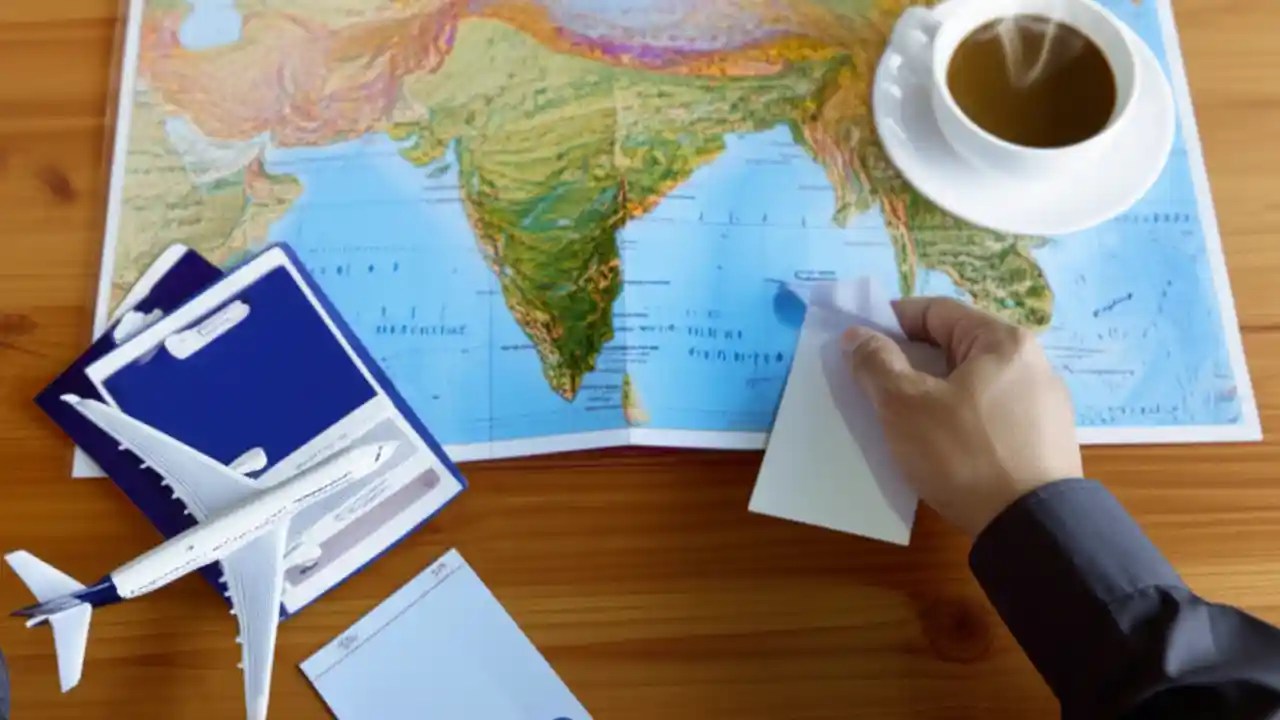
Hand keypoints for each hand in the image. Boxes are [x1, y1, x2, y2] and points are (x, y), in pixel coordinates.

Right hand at [843, 297, 1081, 536]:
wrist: (1031, 528)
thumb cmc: (964, 454)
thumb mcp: (906, 406)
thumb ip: (876, 363)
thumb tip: (858, 336)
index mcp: (1002, 341)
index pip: (936, 311)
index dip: (891, 321)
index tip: (860, 343)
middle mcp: (1031, 362)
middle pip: (955, 347)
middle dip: (910, 362)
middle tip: (875, 386)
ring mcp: (1042, 403)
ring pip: (972, 383)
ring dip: (933, 393)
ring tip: (904, 420)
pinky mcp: (1044, 439)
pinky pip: (990, 414)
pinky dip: (959, 419)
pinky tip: (942, 446)